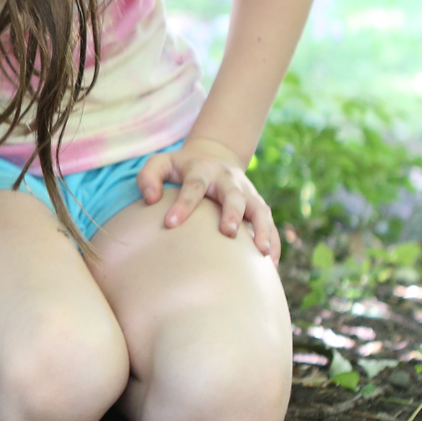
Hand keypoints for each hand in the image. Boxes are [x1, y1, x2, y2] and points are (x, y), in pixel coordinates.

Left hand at [136, 137, 279, 261]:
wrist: (213, 155)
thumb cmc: (180, 167)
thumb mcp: (160, 163)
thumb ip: (148, 177)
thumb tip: (150, 199)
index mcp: (203, 170)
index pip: (193, 186)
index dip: (183, 204)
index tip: (169, 224)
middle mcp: (229, 180)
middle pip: (234, 195)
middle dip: (232, 213)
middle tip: (228, 232)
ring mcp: (247, 192)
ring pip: (260, 210)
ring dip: (263, 230)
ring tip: (261, 254)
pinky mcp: (257, 205)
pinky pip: (270, 224)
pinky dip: (273, 242)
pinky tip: (271, 265)